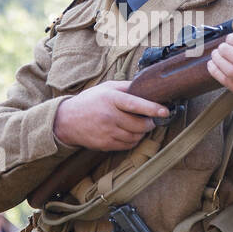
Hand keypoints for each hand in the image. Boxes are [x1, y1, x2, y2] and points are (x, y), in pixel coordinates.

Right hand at [54, 80, 168, 150]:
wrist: (67, 120)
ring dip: (141, 133)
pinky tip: (128, 133)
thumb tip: (147, 86)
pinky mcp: (105, 144)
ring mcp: (107, 132)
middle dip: (150, 123)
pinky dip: (132, 140)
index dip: (152, 108)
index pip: (136, 104)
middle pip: (139, 125)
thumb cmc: (90, 101)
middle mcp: (109, 116)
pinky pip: (127, 145)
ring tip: (137, 126)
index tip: (165, 111)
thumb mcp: (106, 87)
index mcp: (111, 99)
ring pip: (135, 137)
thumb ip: (126, 86)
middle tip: (150, 120)